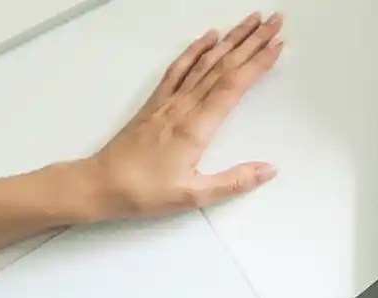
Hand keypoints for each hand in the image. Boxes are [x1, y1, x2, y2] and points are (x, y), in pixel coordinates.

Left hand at [83, 13, 284, 220]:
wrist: (100, 183)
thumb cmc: (144, 191)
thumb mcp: (194, 194)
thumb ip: (234, 180)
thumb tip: (269, 169)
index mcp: (195, 127)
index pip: (233, 85)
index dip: (257, 62)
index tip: (277, 45)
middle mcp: (183, 106)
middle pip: (224, 66)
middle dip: (251, 41)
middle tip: (273, 22)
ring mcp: (169, 100)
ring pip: (205, 62)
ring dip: (230, 40)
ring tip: (249, 22)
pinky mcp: (157, 101)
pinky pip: (179, 68)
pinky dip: (196, 50)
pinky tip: (209, 37)